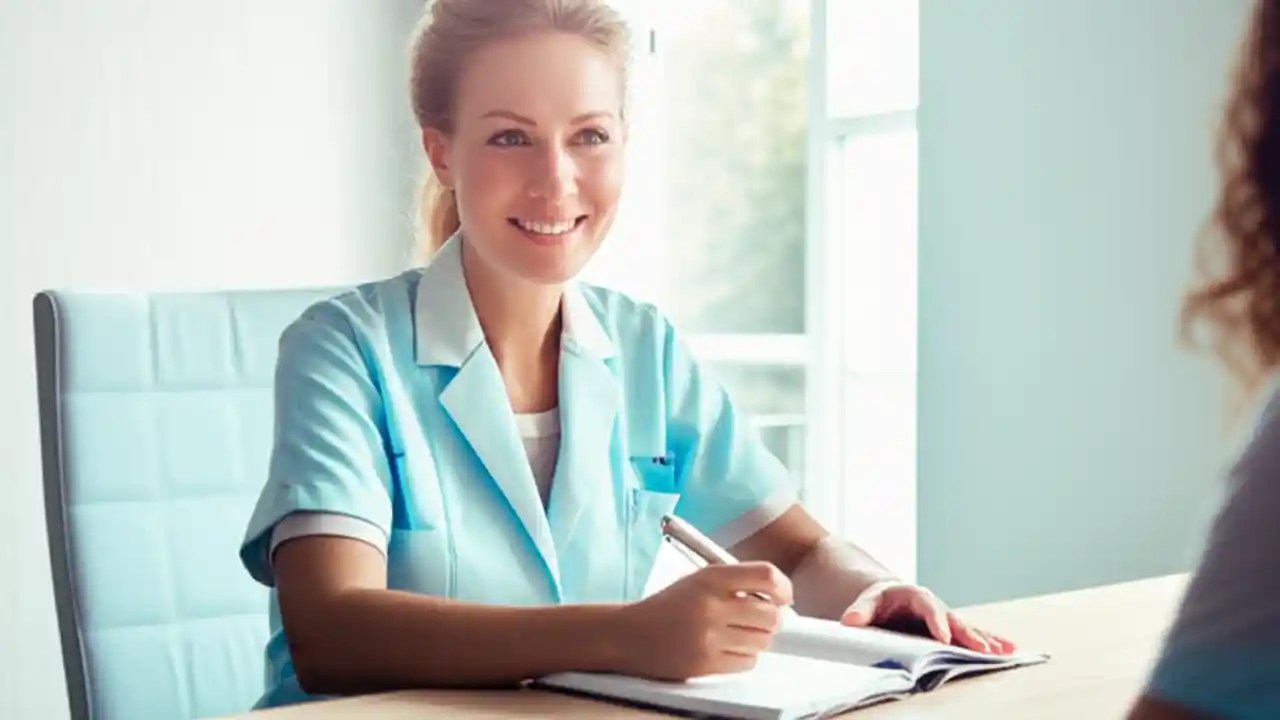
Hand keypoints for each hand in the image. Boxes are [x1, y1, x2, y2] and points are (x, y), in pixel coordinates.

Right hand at [614, 562, 792, 680]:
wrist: (630, 634)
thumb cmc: (669, 606)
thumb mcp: (699, 581)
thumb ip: (736, 584)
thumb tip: (780, 599)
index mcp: (711, 578)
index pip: (767, 576)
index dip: (784, 588)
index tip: (784, 596)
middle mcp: (712, 606)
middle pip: (771, 616)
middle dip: (770, 619)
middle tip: (757, 619)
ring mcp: (709, 637)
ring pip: (762, 641)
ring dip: (756, 639)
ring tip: (736, 634)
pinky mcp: (706, 664)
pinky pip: (747, 662)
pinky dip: (743, 657)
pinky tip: (725, 649)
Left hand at [840, 580, 1015, 654]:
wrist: (886, 599)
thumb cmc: (877, 601)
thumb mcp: (867, 601)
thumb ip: (860, 611)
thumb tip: (850, 622)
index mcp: (914, 595)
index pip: (927, 606)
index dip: (936, 621)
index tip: (944, 638)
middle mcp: (934, 606)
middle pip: (953, 619)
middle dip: (967, 635)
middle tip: (982, 649)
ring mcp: (944, 619)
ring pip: (967, 629)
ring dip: (984, 640)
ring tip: (1004, 651)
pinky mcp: (949, 630)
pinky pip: (970, 637)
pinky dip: (988, 643)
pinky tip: (1008, 651)